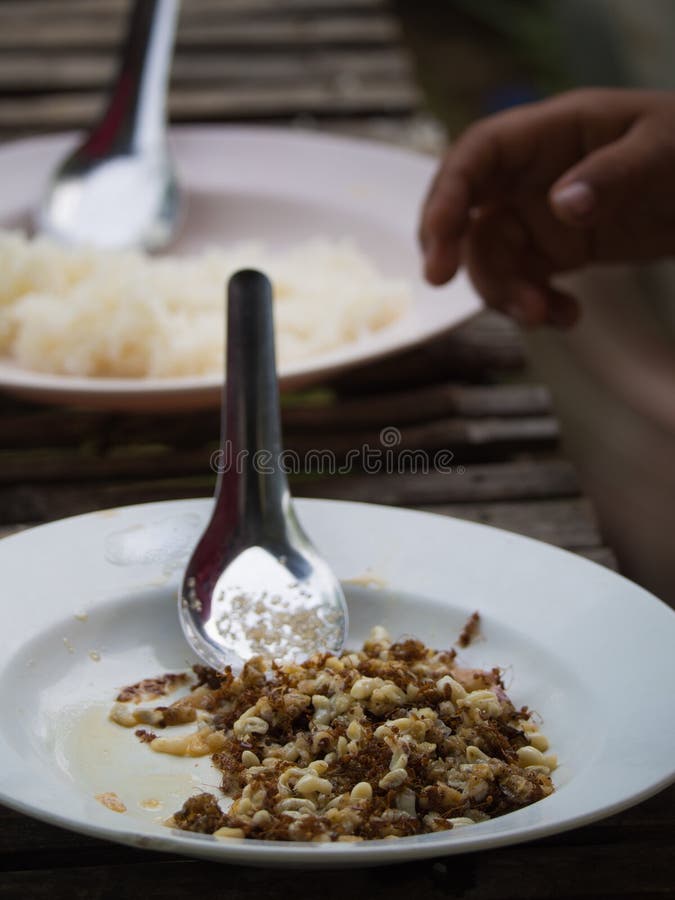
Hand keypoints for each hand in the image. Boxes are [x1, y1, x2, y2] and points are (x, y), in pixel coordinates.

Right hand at [419, 89, 674, 326]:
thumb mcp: (664, 151)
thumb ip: (614, 174)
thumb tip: (560, 206)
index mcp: (550, 133)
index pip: (479, 154)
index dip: (447, 193)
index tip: (437, 241)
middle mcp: (532, 175)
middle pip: (467, 209)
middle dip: (452, 247)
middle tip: (441, 282)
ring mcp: (539, 216)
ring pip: (491, 257)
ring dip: (504, 291)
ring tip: (544, 316)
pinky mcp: (554, 252)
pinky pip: (523, 283)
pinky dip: (536, 306)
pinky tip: (568, 317)